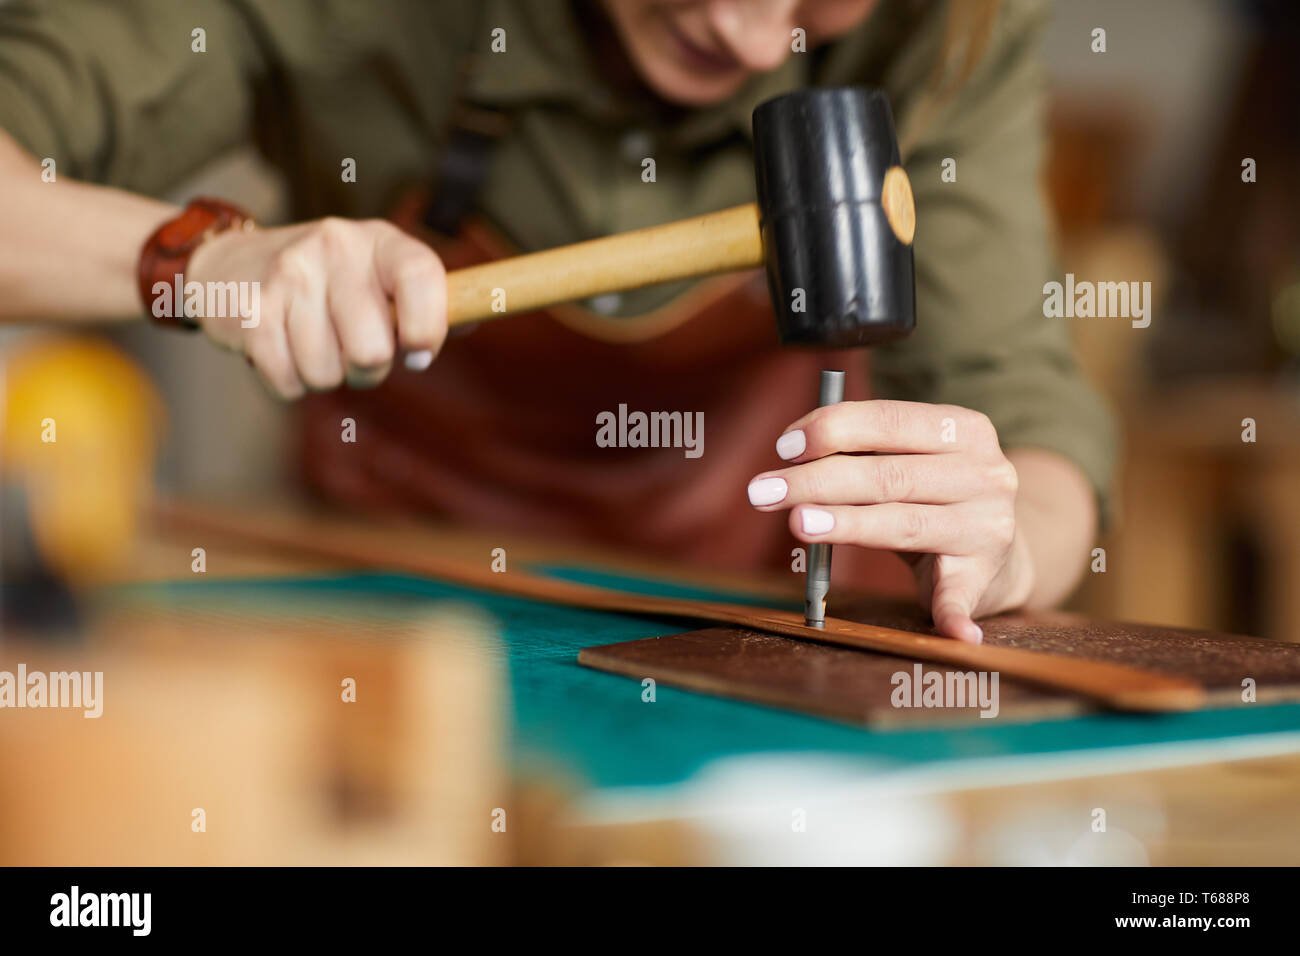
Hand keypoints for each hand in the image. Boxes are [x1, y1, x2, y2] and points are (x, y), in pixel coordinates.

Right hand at [187, 218, 446, 398]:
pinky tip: (284, 350)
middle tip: (355, 353)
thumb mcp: (378, 275)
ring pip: (327, 373)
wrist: (232, 265)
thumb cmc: (329, 284)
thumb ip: (428, 301)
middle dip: (368, 370)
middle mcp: (334, 248)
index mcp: (379, 241)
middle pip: (371, 350)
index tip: (419, 353)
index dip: (428, 327)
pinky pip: (289, 382)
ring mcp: (289, 276)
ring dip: (325, 375)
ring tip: (314, 344)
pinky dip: (290, 383)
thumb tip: (475, 317)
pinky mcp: (250, 311)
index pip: (421, 275)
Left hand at [746, 400, 1033, 642]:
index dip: (835, 429)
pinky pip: (960, 596)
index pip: (892, 420)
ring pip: (904, 524)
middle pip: (889, 475)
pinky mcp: (984, 576)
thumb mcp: (908, 462)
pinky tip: (952, 630)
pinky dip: (954, 615)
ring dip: (847, 525)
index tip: (784, 446)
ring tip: (798, 524)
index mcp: (964, 430)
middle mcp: (986, 473)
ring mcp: (988, 526)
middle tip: (763, 492)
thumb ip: (861, 452)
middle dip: (817, 481)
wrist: (1001, 551)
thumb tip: (791, 453)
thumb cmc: (930, 497)